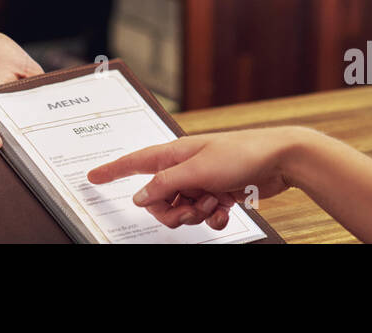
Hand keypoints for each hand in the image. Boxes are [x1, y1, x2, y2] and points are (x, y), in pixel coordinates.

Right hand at [86, 127, 305, 229]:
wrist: (279, 160)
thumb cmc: (240, 154)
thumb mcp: (197, 170)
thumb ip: (165, 184)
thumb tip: (140, 197)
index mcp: (174, 154)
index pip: (134, 163)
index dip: (112, 170)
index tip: (92, 176)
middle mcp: (184, 167)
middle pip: (159, 199)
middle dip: (172, 211)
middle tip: (190, 209)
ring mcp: (201, 181)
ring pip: (181, 210)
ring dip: (196, 213)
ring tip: (215, 202)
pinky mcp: (218, 193)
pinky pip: (203, 215)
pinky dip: (212, 217)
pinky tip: (225, 209)